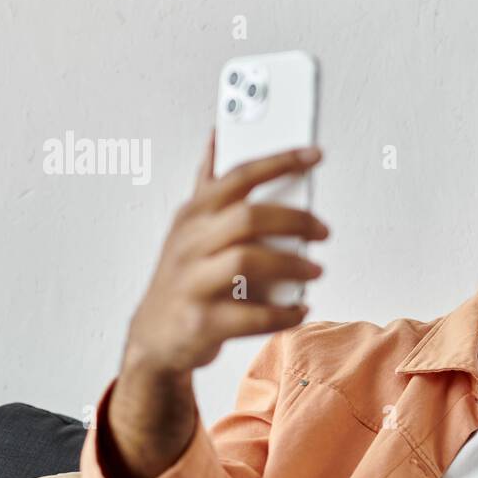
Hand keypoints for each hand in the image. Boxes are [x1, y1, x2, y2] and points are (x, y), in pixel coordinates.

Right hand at [123, 130, 329, 375]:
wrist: (154, 337)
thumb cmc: (181, 277)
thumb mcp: (187, 227)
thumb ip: (207, 185)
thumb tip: (217, 139)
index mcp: (193, 215)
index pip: (238, 177)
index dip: (279, 162)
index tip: (314, 155)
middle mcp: (190, 243)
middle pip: (249, 217)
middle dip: (296, 220)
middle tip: (323, 231)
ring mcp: (192, 282)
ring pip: (248, 260)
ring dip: (292, 265)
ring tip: (314, 270)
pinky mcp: (202, 321)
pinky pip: (251, 315)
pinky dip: (282, 313)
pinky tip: (297, 309)